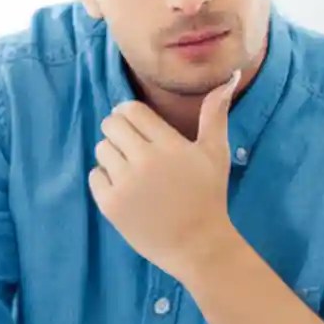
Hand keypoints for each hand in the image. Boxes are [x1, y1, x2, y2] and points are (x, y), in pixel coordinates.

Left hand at [89, 70, 242, 280]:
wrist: (197, 245)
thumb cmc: (209, 196)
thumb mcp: (216, 152)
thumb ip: (215, 114)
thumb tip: (228, 78)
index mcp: (168, 144)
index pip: (131, 110)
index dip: (132, 115)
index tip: (139, 126)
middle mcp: (143, 160)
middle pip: (111, 125)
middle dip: (120, 131)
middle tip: (134, 147)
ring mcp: (124, 184)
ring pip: (101, 149)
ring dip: (113, 155)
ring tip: (132, 169)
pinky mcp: (110, 205)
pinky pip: (95, 176)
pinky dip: (106, 179)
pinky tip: (126, 189)